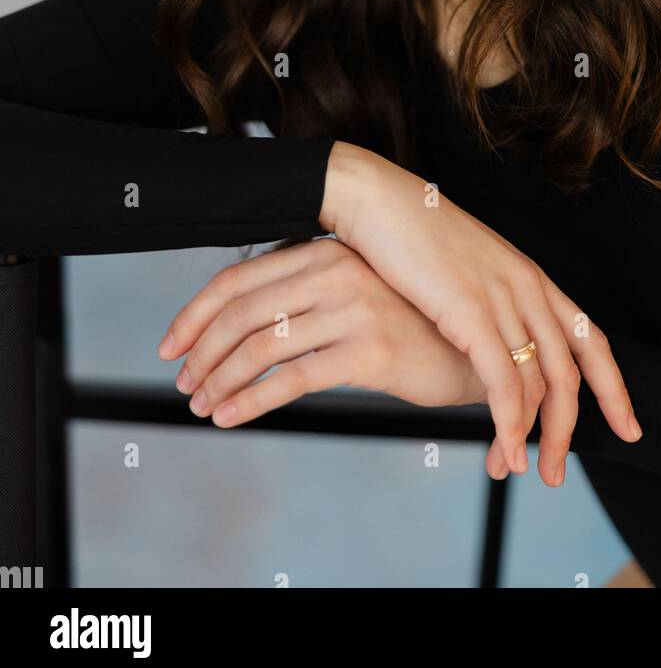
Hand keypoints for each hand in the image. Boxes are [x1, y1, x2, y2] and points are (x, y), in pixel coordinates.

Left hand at [157, 236, 489, 427]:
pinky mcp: (370, 349)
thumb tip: (239, 319)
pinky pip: (291, 379)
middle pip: (243, 312)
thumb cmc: (412, 326)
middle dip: (203, 353)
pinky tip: (230, 417)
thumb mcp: (354, 295)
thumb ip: (305, 294)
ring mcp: (355, 308)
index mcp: (327, 251)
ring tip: (203, 406)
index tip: (171, 346)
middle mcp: (338, 271)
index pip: (240, 279)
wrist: (482, 348)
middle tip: (185, 384)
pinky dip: (250, 401)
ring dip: (220, 381)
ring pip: (260, 347)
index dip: (196, 314)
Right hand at [319, 142, 642, 485]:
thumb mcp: (466, 267)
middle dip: (568, 431)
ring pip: (538, 384)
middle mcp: (527, 287)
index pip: (592, 339)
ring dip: (532, 438)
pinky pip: (503, 381)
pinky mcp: (470, 312)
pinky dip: (508, 424)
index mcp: (531, 276)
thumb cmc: (411, 234)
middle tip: (557, 475)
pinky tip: (504, 450)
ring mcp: (502, 298)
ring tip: (517, 472)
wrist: (378, 201)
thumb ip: (488, 301)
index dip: (614, 388)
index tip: (627, 427)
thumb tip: (488, 341)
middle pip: (570, 373)